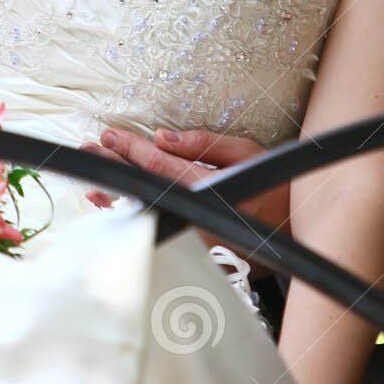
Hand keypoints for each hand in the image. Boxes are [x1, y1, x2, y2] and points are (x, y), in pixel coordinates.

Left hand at [80, 126, 285, 271]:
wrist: (296, 231)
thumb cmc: (271, 183)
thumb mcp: (246, 152)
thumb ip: (204, 143)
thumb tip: (163, 136)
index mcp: (212, 187)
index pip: (160, 165)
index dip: (131, 148)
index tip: (108, 134)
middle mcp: (199, 216)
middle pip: (145, 189)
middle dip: (113, 169)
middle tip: (87, 152)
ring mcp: (194, 236)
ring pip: (146, 214)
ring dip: (116, 197)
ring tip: (92, 184)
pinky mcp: (194, 248)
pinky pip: (157, 229)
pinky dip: (133, 217)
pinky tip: (114, 207)